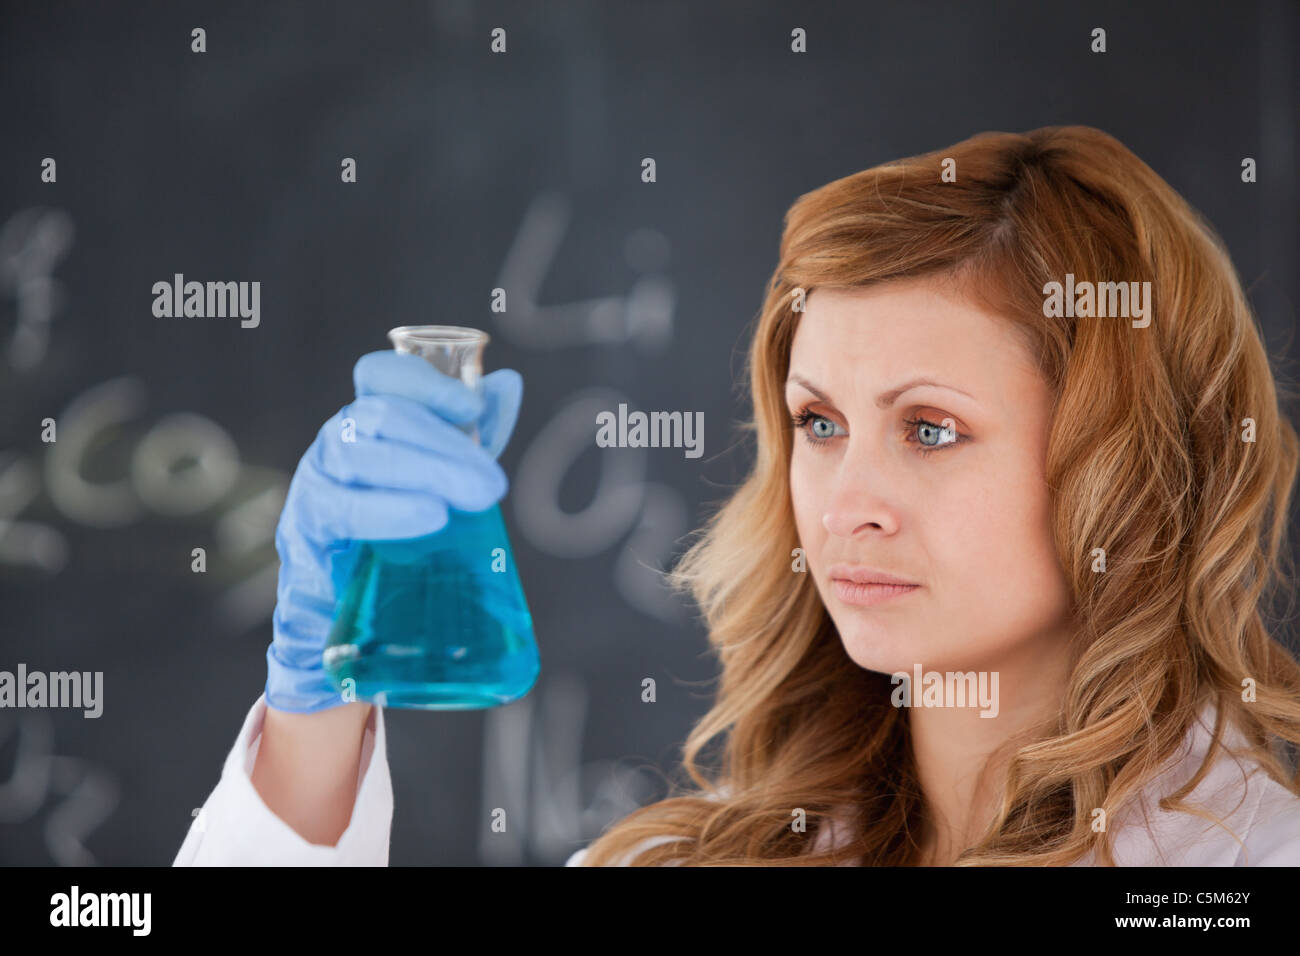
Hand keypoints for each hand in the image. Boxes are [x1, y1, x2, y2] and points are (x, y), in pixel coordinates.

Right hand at [264, 350, 522, 712]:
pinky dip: (386, 510)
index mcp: (369, 422)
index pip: (379, 375)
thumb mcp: (447, 478)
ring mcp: (315, 481)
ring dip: (424, 472)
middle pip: (380, 416)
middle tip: (493, 484)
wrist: (364, 615)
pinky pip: (338, 509)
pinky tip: (429, 516)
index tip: (473, 407)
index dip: (423, 382)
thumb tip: (507, 384)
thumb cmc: (405, 535)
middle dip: (444, 444)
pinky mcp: (304, 528)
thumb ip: (474, 433)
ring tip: (474, 498)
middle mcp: (337, 442)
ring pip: (358, 456)